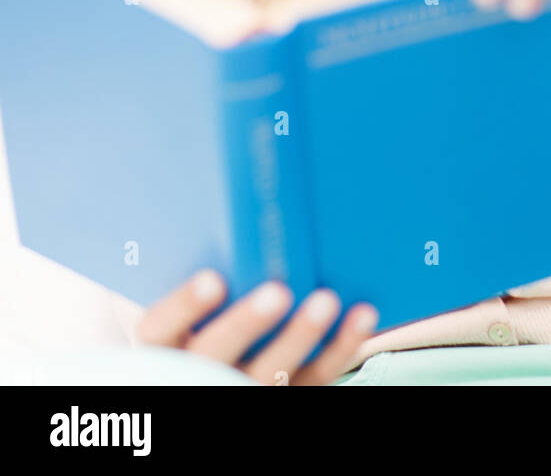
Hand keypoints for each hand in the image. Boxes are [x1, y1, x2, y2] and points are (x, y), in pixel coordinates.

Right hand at [136, 270, 377, 385]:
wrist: (207, 356)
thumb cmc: (194, 304)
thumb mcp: (177, 289)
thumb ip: (192, 253)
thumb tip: (215, 184)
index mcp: (161, 341)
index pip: (161, 329)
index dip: (184, 306)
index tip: (211, 278)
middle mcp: (195, 372)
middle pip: (216, 354)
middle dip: (248, 324)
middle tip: (278, 291)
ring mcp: (239, 386)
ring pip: (268, 373)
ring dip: (301, 336)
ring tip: (326, 299)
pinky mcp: (283, 393)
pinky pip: (314, 376)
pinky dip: (341, 347)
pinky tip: (362, 314)